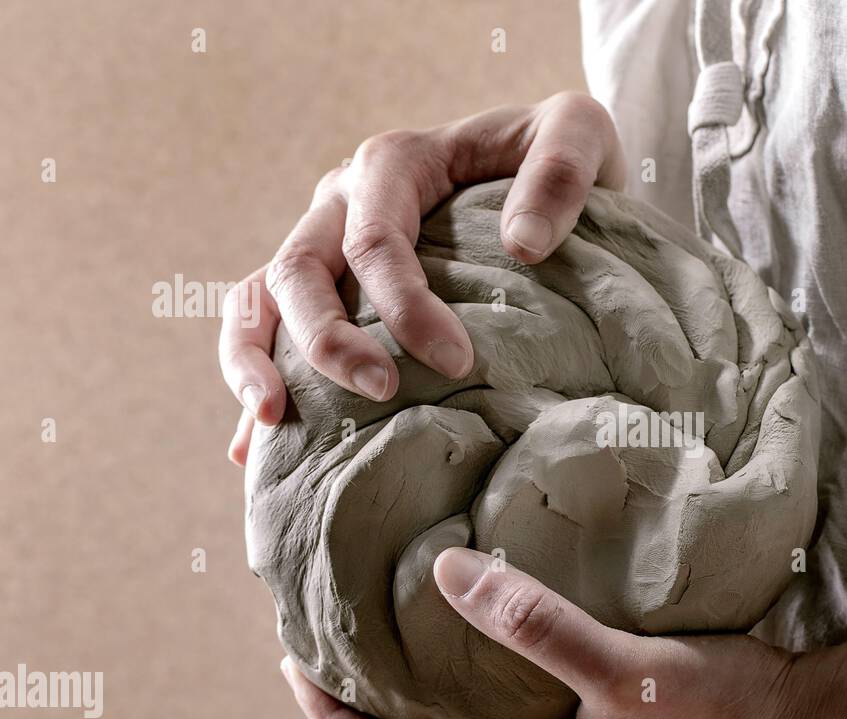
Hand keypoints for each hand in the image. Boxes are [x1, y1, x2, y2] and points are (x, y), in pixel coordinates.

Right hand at [220, 92, 625, 464]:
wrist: (551, 165)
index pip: (376, 240)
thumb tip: (524, 244)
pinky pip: (264, 325)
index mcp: (394, 164)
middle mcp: (343, 199)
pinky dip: (254, 377)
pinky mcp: (327, 283)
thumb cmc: (562, 154)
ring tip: (275, 422)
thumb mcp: (580, 132)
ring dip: (257, 359)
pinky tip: (256, 447)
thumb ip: (561, 171)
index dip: (406, 306)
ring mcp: (325, 241)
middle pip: (300, 270)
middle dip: (330, 340)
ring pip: (261, 296)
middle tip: (381, 393)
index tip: (458, 362)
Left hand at [280, 548, 807, 718]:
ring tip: (379, 629)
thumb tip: (446, 574)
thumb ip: (537, 626)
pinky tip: (467, 631)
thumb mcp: (627, 671)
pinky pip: (505, 713)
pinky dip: (469, 677)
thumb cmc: (720, 712)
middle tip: (323, 638)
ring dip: (415, 688)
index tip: (292, 663)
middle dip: (364, 704)